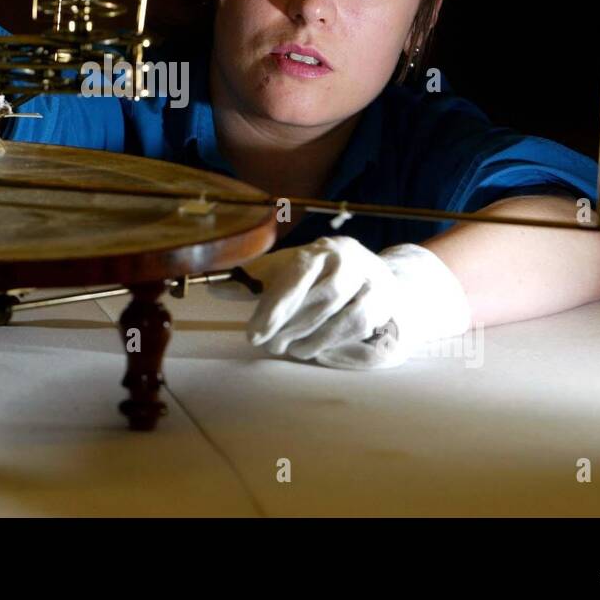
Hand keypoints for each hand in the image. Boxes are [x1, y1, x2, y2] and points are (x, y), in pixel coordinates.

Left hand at [241, 237, 471, 369]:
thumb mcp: (290, 271)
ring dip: (311, 339)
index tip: (253, 334)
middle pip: (323, 297)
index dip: (276, 305)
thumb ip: (255, 279)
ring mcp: (374, 284)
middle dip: (291, 325)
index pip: (299, 272)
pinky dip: (333, 344)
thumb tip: (213, 287)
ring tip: (287, 348)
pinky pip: (359, 331)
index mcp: (324, 249)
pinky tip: (311, 350)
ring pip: (344, 317)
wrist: (379, 278)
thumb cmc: (322, 277)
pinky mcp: (386, 307)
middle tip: (267, 344)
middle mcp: (353, 261)